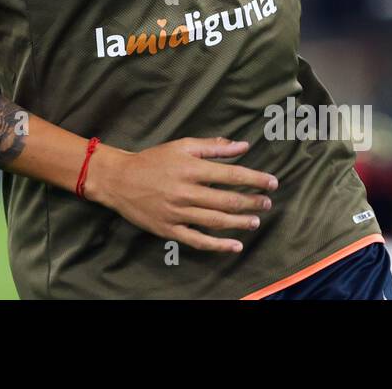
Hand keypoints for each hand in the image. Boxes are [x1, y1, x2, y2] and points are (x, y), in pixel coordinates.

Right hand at [83, 137, 277, 253]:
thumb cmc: (153, 160)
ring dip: (240, 222)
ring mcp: (177, 212)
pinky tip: (235, 245)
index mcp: (190, 168)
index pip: (230, 174)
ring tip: (255, 221)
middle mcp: (185, 191)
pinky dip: (218, 245)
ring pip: (216, 221)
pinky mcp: (169, 229)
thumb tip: (243, 145)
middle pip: (227, 200)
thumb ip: (213, 147)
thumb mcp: (181, 146)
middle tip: (267, 203)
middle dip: (251, 202)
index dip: (254, 179)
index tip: (272, 182)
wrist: (119, 180)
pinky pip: (198, 240)